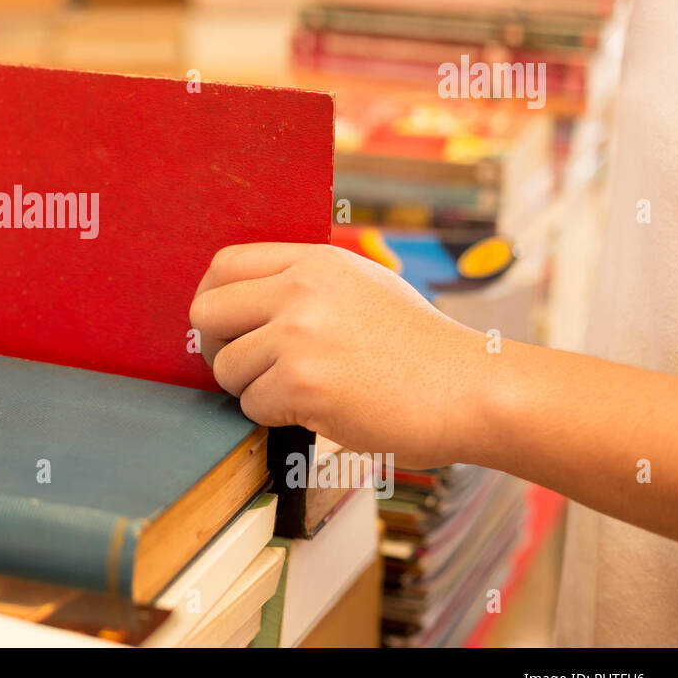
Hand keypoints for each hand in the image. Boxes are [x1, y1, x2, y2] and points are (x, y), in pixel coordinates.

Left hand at [189, 242, 488, 468]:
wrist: (472, 390)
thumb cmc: (419, 350)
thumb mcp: (361, 287)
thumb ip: (303, 285)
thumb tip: (240, 302)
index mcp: (314, 261)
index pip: (224, 265)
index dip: (213, 299)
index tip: (224, 328)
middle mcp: (301, 289)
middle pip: (206, 313)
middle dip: (217, 347)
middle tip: (246, 368)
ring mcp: (300, 335)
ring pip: (226, 367)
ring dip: (253, 389)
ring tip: (302, 392)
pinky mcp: (303, 383)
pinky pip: (252, 404)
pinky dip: (276, 417)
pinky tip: (320, 411)